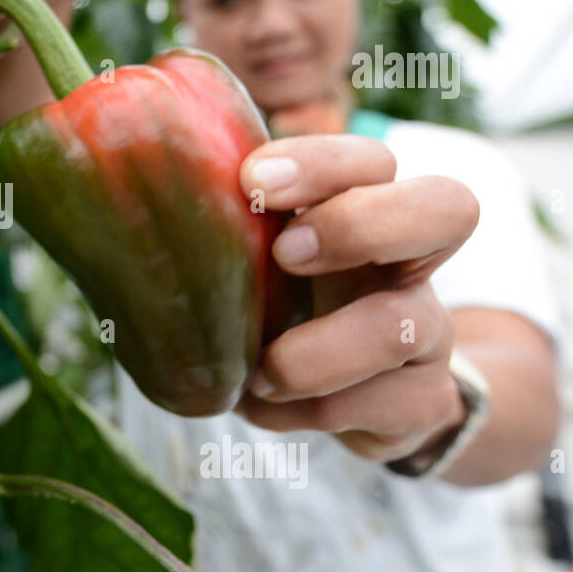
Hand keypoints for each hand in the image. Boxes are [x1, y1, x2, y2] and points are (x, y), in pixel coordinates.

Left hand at [235, 135, 480, 464]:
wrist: (364, 399)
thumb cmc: (287, 308)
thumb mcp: (260, 262)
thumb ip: (225, 228)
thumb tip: (124, 195)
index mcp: (367, 207)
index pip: (372, 159)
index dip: (320, 162)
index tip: (251, 182)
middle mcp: (411, 259)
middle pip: (448, 205)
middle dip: (358, 224)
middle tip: (285, 254)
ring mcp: (428, 328)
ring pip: (402, 326)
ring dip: (315, 353)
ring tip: (258, 374)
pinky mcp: (422, 400)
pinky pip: (379, 405)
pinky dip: (308, 412)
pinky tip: (263, 407)